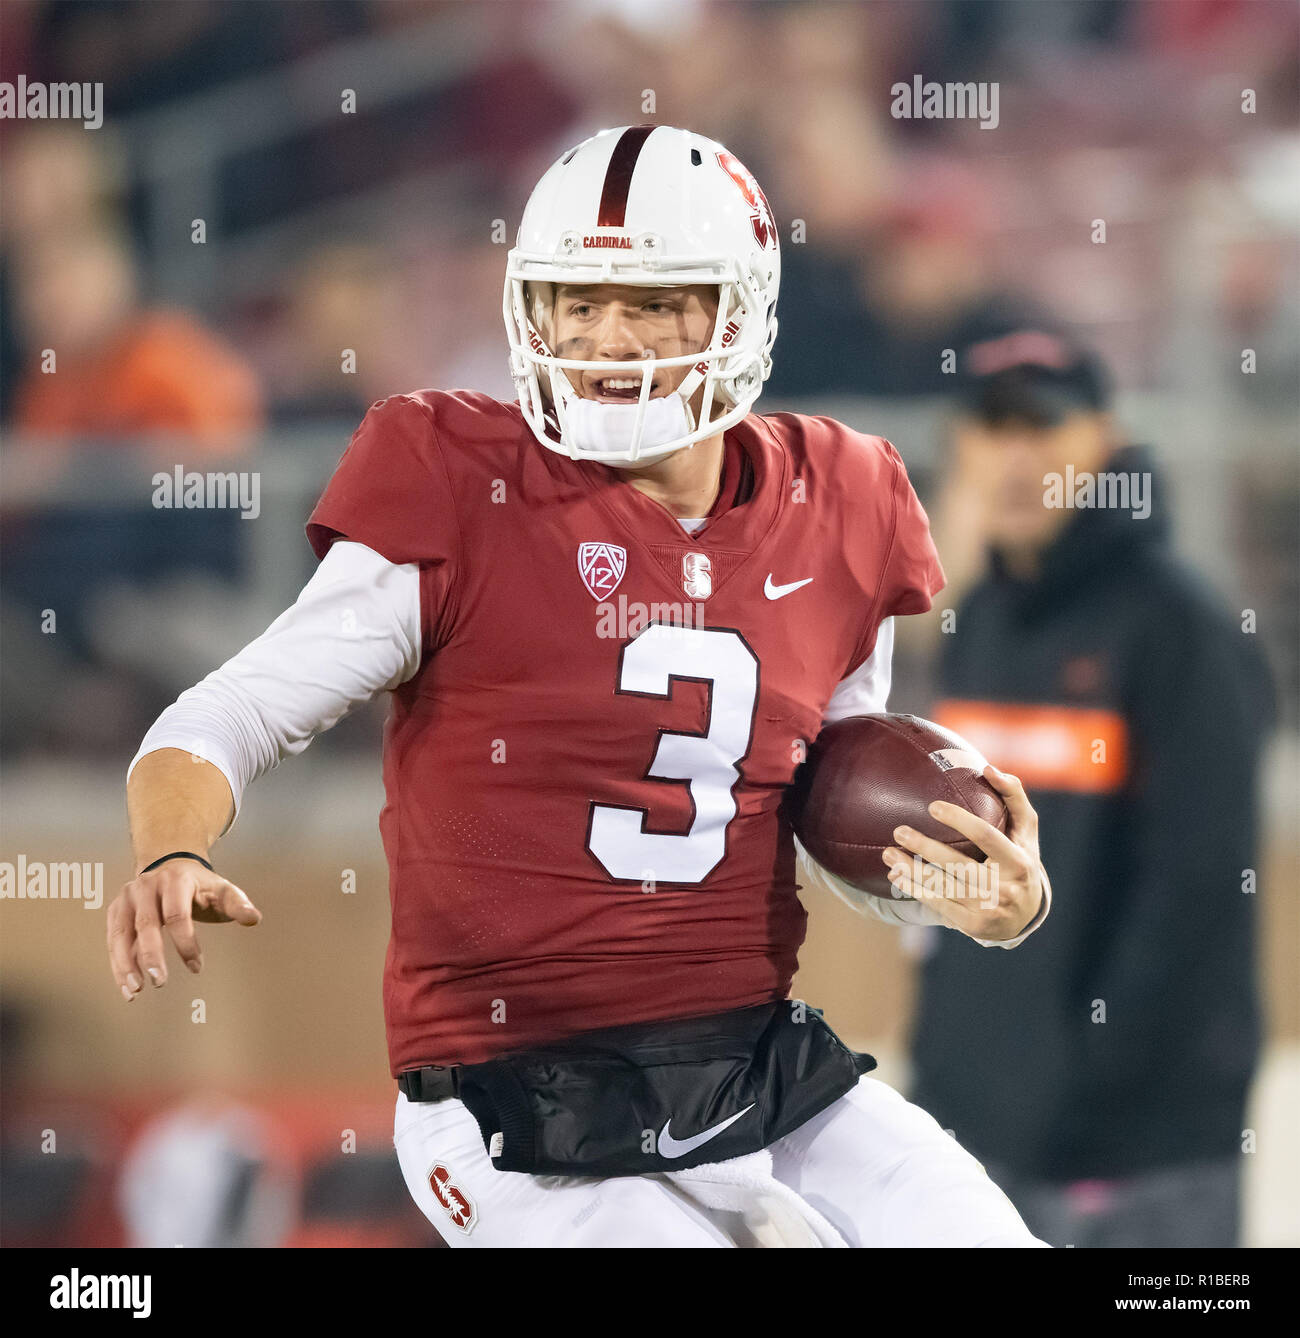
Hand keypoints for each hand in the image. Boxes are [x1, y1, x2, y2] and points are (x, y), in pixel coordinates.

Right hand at [106, 858, 260, 999]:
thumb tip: (254, 919)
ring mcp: (127, 898)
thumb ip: (238, 904)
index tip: (197, 967)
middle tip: (159, 982)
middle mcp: (146, 886)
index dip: (186, 943)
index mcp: (175, 880)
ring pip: (121, 933)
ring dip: (125, 964)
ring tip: (135, 992)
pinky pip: (113, 940)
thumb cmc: (201, 886)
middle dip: (151, 955)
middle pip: (146, 924)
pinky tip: (127, 987)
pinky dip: (118, 965)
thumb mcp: (222, 890)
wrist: (171, 865)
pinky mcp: (116, 911)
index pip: (177, 914)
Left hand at [880, 766, 1043, 941]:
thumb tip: (989, 768)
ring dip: (911, 870)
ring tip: (888, 853)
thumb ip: (1013, 795)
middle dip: (925, 847)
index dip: (960, 820)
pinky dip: (915, 889)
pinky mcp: (974, 926)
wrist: (1026, 915)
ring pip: (943, 887)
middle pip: (958, 865)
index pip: (987, 837)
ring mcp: (989, 910)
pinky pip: (939, 905)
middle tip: (898, 831)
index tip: (932, 806)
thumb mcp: (1025, 830)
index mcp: (1019, 861)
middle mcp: (1006, 889)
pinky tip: (896, 875)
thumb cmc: (1019, 859)